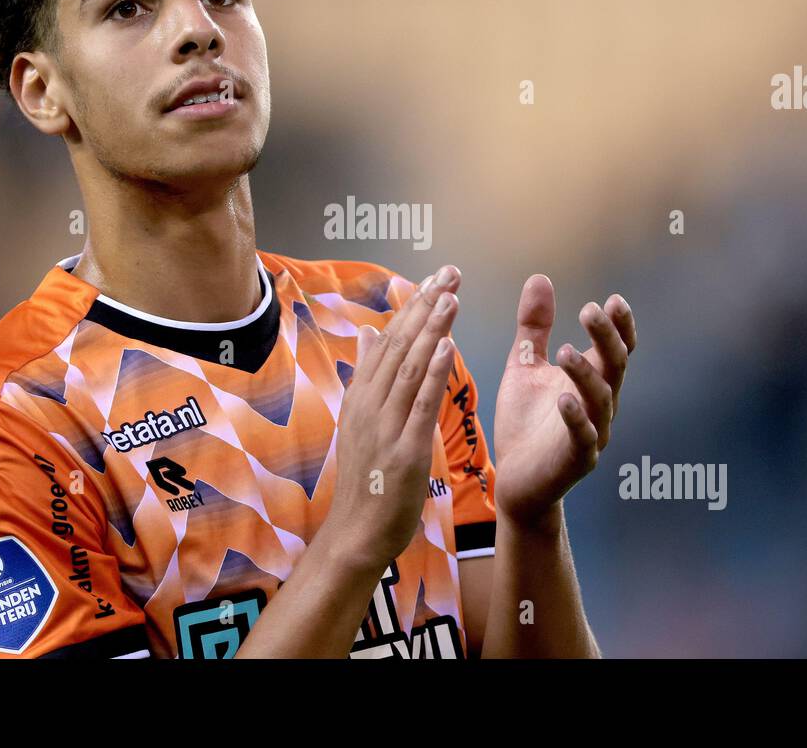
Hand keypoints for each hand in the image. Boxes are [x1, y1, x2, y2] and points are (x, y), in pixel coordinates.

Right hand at [322, 265, 462, 567]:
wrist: (357, 533)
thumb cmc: (366, 480)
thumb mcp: (360, 421)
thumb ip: (369, 376)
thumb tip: (369, 331)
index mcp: (361, 396)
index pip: (388, 339)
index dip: (412, 306)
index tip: (433, 278)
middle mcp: (369, 404)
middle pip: (398, 345)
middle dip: (426, 306)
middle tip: (449, 273)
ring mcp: (384, 426)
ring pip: (409, 368)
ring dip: (430, 329)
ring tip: (450, 296)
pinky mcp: (404, 449)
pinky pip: (419, 404)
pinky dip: (433, 372)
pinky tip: (447, 346)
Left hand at [492, 274, 636, 527]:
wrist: (515, 480)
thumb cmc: (525, 422)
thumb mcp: (525, 366)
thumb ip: (533, 327)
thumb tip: (540, 278)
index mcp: (590, 381)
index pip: (615, 348)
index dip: (619, 326)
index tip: (613, 300)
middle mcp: (599, 404)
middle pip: (614, 366)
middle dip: (606, 337)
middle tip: (591, 310)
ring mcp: (591, 433)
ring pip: (600, 399)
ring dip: (585, 373)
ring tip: (565, 350)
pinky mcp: (576, 459)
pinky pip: (582, 437)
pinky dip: (576, 417)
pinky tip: (564, 399)